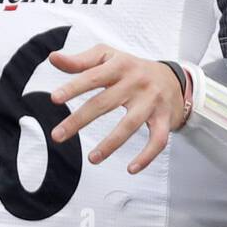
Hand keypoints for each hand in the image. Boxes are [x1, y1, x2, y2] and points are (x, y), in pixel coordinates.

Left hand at [47, 44, 186, 173]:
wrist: (173, 79)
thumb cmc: (133, 68)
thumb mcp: (108, 57)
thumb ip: (80, 61)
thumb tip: (53, 58)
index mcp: (120, 65)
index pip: (93, 76)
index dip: (73, 87)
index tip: (54, 98)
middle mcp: (136, 83)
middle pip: (105, 103)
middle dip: (79, 120)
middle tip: (58, 136)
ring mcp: (151, 102)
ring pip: (130, 124)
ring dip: (111, 144)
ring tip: (92, 159)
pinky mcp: (164, 119)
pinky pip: (158, 140)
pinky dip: (146, 156)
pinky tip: (131, 168)